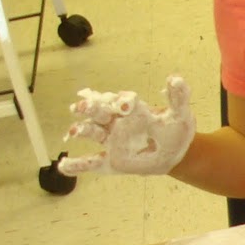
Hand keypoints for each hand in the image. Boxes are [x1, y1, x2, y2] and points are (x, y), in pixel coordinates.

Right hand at [58, 75, 195, 175]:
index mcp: (132, 110)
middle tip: (81, 107)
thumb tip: (176, 78)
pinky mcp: (112, 160)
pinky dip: (77, 165)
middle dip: (90, 109)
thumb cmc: (175, 130)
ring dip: (81, 131)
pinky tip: (64, 166)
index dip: (122, 101)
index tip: (125, 104)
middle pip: (99, 112)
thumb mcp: (180, 115)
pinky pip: (92, 162)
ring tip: (74, 132)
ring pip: (91, 132)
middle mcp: (116, 122)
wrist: (175, 153)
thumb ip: (178, 98)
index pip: (122, 102)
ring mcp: (111, 141)